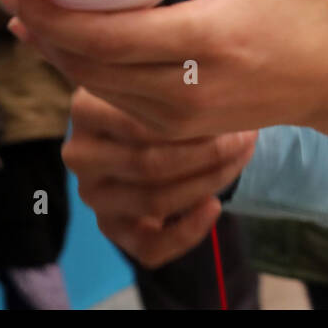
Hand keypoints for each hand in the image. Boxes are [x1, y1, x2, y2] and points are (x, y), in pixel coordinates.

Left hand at [1, 0, 327, 138]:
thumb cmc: (308, 1)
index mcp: (211, 39)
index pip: (106, 37)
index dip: (51, 16)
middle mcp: (192, 89)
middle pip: (88, 68)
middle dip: (43, 34)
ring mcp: (184, 119)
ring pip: (97, 92)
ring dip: (59, 57)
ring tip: (35, 21)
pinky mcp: (182, 133)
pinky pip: (118, 105)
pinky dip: (89, 77)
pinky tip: (73, 51)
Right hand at [62, 87, 255, 266]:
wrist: (152, 129)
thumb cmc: (162, 96)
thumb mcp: (162, 81)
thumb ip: (178, 84)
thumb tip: (225, 98)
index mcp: (85, 109)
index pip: (140, 122)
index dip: (194, 119)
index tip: (234, 111)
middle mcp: (80, 154)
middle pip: (150, 163)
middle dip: (210, 153)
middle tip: (247, 138)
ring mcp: (92, 195)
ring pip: (154, 201)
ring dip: (208, 183)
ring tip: (240, 160)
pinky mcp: (109, 227)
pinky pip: (149, 246)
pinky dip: (189, 231)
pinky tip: (214, 206)